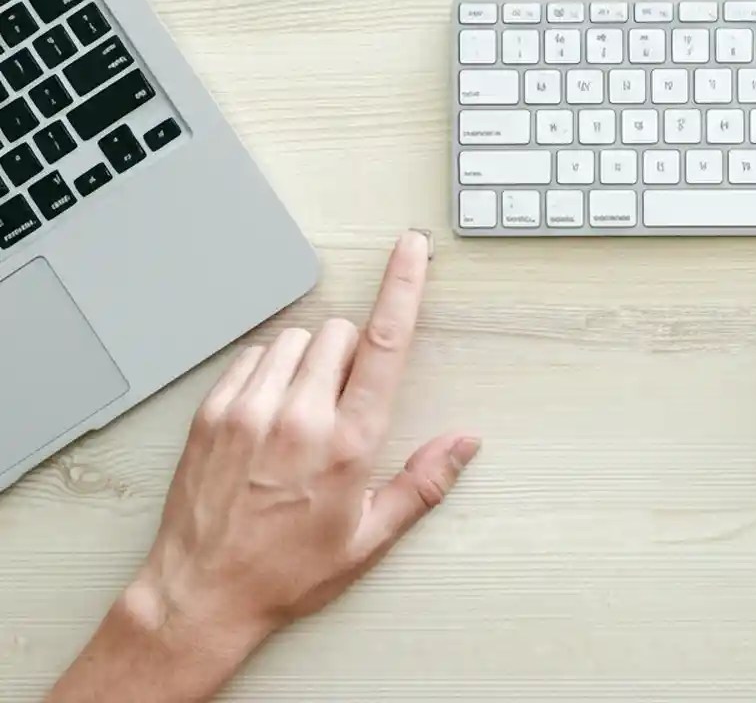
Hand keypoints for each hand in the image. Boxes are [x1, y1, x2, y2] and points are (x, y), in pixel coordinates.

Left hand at [50, 232, 479, 701]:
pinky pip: (252, 357)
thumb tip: (464, 443)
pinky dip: (269, 371)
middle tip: (346, 405)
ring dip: (311, 360)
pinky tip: (270, 414)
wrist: (201, 594)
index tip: (412, 250)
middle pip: (340, 334)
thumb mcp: (369, 539)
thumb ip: (423, 483)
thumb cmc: (287, 572)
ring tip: (305, 412)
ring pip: (295, 339)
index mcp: (348, 445)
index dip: (404, 287)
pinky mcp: (212, 412)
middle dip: (354, 354)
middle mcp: (298, 418)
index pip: (385, 345)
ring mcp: (249, 410)